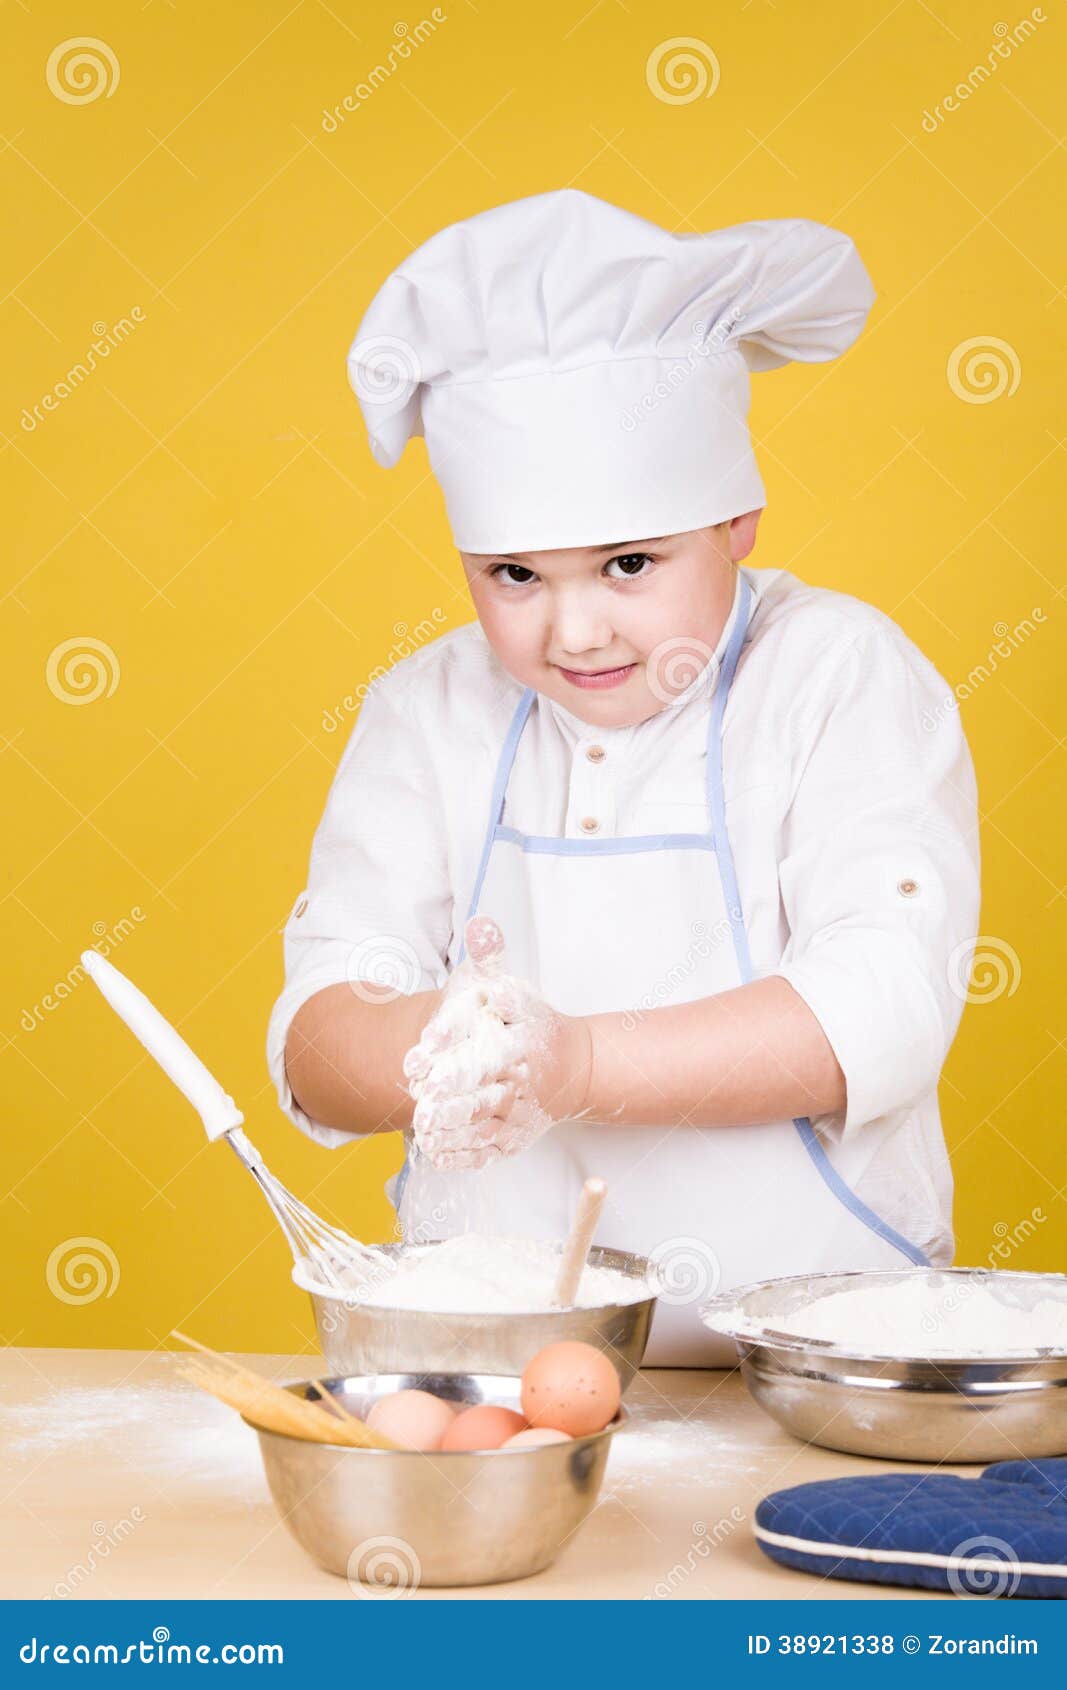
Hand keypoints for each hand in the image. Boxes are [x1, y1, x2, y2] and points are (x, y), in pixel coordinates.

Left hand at [402, 917, 590, 1169]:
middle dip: (455, 1092)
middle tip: (422, 1095)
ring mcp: (522, 1112)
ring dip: (454, 1127)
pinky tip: (435, 1150)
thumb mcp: (515, 985)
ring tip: (422, 1124)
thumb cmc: (534, 1024)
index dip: (455, 1040)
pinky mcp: (516, 1137)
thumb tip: (480, 925)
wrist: (573, 1068)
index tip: (423, 1044)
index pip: (490, 1040)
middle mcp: (525, 1078)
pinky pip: (489, 1150)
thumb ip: (492, 959)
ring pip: (486, 1123)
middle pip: (489, 1086)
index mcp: (524, 1039)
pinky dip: (463, 1154)